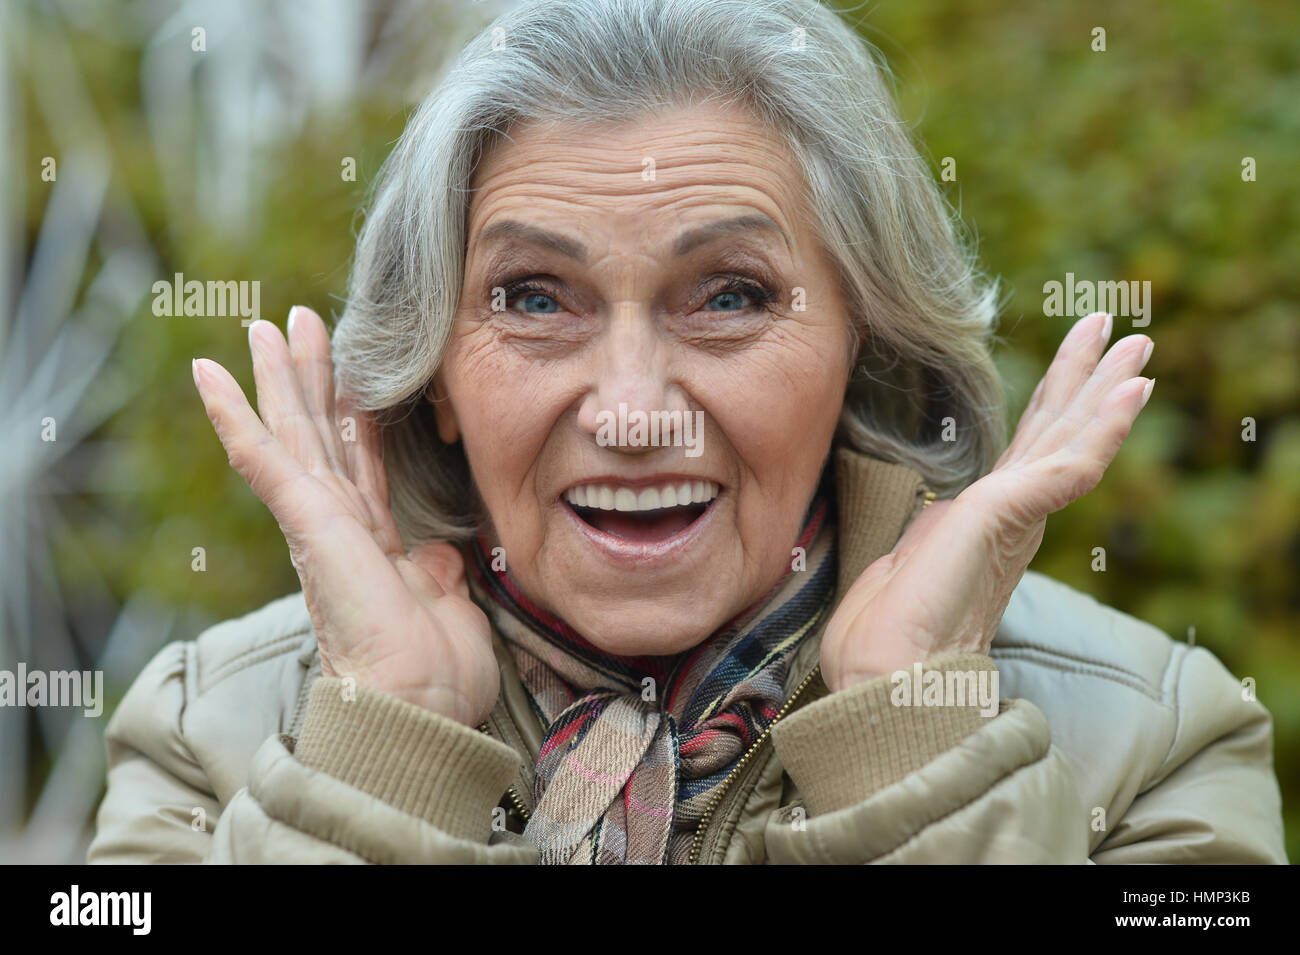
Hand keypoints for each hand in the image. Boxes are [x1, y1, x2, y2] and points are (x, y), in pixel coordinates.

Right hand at [191, 307, 497, 725]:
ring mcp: (319, 523)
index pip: (361, 461)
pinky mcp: (308, 523)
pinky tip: (209, 373)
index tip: (353, 373)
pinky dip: (235, 415)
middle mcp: (340, 526)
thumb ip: (437, 571)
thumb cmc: (436, 673)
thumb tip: (441, 555)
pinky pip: (264, 460)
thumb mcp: (449, 605)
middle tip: (298, 321)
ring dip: (277, 379)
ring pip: (293, 433)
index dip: (355, 415)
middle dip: (310, 377)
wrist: (418, 707)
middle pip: (321, 434)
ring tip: (263, 326)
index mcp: (373, 542)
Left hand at [820, 312, 1152, 691]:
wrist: (886, 675)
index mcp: (984, 523)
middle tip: (1113, 328)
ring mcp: (1014, 516)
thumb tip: (930, 512)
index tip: (1069, 367)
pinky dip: (1104, 426)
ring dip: (1104, 386)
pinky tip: (1131, 390)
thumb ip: (927, 529)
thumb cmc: (885, 635)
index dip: (1050, 405)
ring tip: (1136, 340)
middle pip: (1055, 430)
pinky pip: (1071, 463)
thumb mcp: (903, 560)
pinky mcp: (1011, 515)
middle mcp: (1009, 516)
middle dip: (1085, 378)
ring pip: (1071, 436)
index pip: (1026, 449)